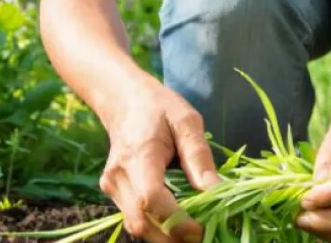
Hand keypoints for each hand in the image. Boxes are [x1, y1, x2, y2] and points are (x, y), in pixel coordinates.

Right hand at [98, 76, 221, 242]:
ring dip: (167, 236)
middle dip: (174, 236)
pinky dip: (158, 228)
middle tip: (205, 234)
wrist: (125, 101)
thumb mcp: (186, 121)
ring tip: (195, 229)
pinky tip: (179, 221)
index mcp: (139, 155)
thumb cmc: (160, 108)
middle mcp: (119, 176)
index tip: (203, 228)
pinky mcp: (114, 194)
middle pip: (142, 222)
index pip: (150, 199)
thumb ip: (199, 157)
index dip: (177, 220)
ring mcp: (112, 188)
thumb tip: (217, 192)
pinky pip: (136, 220)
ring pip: (138, 227)